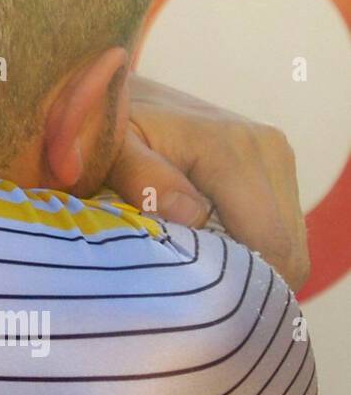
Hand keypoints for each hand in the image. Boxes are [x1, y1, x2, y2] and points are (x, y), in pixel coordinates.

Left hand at [107, 74, 309, 290]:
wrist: (111, 87)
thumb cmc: (105, 128)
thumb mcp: (109, 150)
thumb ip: (141, 177)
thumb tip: (191, 214)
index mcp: (232, 150)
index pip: (267, 241)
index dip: (244, 286)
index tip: (201, 306)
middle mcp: (266, 148)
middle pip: (288, 247)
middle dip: (253, 283)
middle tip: (199, 301)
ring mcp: (275, 153)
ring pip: (290, 240)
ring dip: (256, 266)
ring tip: (202, 275)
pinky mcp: (273, 161)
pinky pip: (281, 225)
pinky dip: (255, 247)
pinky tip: (212, 252)